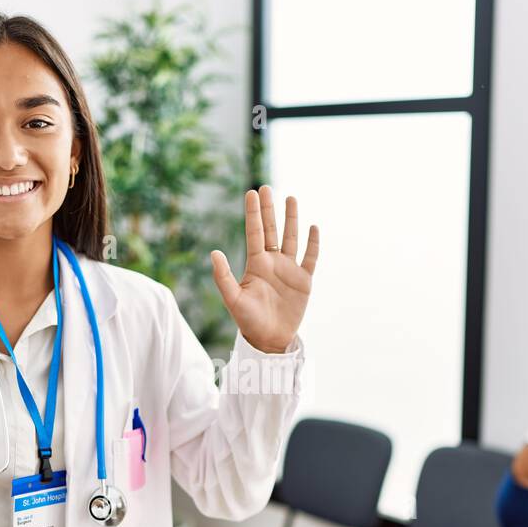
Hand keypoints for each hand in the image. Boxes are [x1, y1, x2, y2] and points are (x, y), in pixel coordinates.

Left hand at [210, 184, 318, 352]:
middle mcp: (273, 262)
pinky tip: (313, 227)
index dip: (254, 213)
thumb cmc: (248, 321)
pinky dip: (313, 244)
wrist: (270, 339)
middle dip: (270, 209)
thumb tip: (213, 252)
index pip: (255, 233)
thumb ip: (223, 276)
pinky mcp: (304, 281)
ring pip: (291, 238)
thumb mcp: (233, 299)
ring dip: (292, 219)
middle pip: (271, 230)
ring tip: (291, 198)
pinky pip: (310, 258)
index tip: (251, 193)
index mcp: (256, 264)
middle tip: (266, 187)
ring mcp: (289, 270)